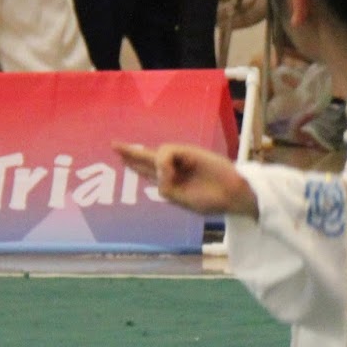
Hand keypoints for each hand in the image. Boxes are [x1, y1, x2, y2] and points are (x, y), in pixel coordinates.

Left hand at [115, 143, 258, 217]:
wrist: (233, 195)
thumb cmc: (212, 200)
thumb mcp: (182, 200)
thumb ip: (166, 188)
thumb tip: (158, 170)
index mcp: (172, 182)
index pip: (148, 171)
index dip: (134, 164)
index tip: (121, 159)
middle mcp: (174, 168)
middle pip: (146, 157)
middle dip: (130, 152)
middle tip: (114, 145)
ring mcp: (182, 159)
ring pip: (155, 156)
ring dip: (157, 169)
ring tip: (170, 179)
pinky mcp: (189, 151)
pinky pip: (165, 153)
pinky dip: (164, 164)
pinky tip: (171, 173)